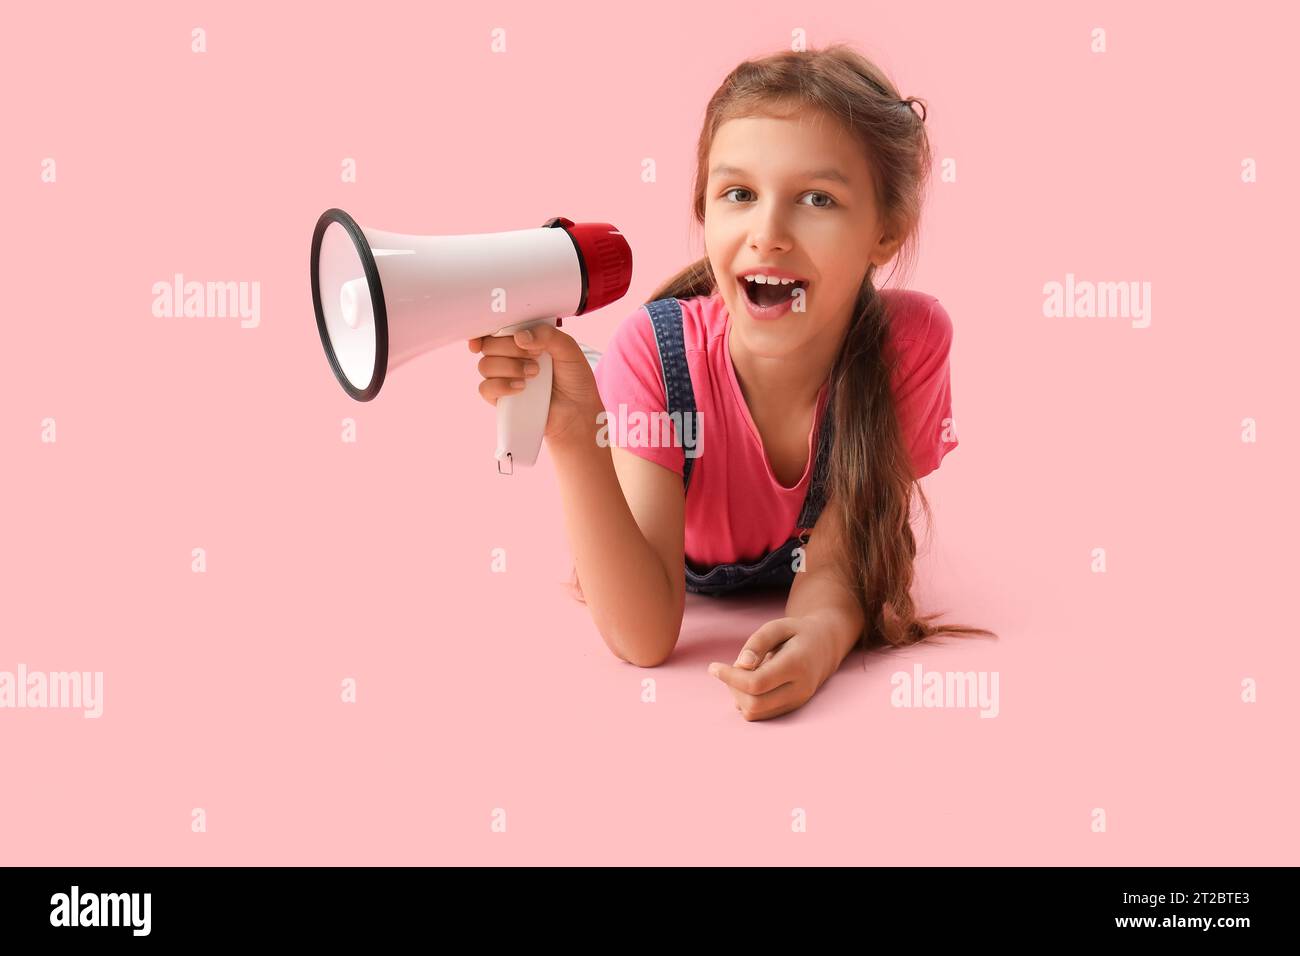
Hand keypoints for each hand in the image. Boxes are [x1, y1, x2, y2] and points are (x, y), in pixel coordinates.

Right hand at [467, 323, 601, 448]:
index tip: (493, 332)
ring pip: (485, 365)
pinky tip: (521, 388)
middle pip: (488, 345)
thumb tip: (520, 336)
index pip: (495, 330)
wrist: (579, 411)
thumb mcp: (568, 349)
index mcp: (523, 340)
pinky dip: (501, 386)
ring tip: (534, 374)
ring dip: (509, 367)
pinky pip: (485, 388)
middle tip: (536, 356)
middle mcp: (509, 357)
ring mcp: (504, 378)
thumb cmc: (574, 379)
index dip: (485, 329)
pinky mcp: (501, 399)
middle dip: (510, 348)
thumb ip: (548, 335)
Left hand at [706, 616, 840, 720]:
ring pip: (755, 713)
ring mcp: (797, 702)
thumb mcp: (778, 626)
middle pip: (754, 703)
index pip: (756, 683)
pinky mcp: (791, 709)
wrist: (825, 647)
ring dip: (738, 696)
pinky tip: (749, 683)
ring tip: (742, 674)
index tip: (713, 667)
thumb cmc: (797, 633)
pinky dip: (747, 702)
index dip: (730, 677)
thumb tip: (740, 666)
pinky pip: (761, 714)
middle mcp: (800, 688)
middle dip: (732, 688)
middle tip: (728, 669)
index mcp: (797, 664)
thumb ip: (757, 643)